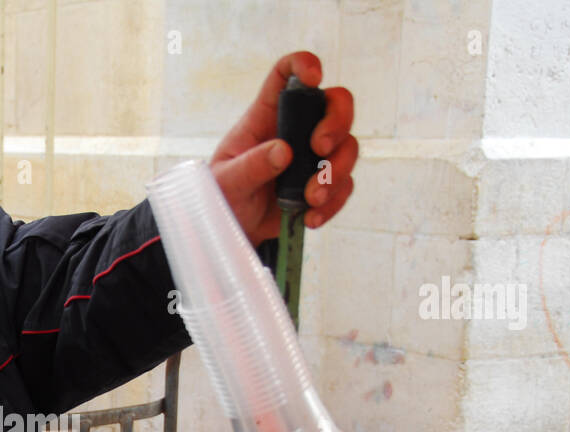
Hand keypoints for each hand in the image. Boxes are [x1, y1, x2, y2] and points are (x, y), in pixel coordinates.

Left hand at [209, 51, 357, 245]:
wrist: (233, 228)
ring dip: (336, 172)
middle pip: (336, 104)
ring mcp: (313, 156)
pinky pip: (343, 185)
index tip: (315, 78)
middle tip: (320, 148)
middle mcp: (296, 129)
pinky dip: (333, 202)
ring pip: (347, 146)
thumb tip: (283, 152)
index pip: (287, 74)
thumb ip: (250, 167)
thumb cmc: (222, 195)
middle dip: (337, 122)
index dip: (304, 65)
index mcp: (266, 115)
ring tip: (310, 198)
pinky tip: (311, 217)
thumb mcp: (226, 182)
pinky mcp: (323, 183)